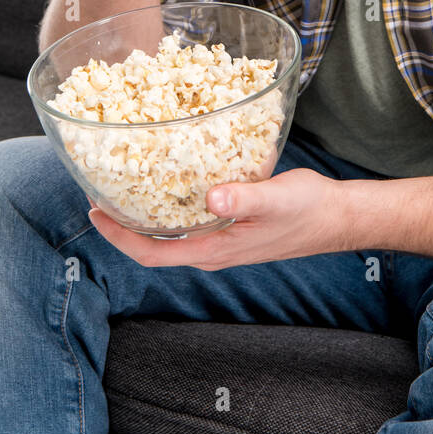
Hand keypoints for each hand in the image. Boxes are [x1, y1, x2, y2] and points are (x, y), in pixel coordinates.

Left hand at [86, 167, 351, 269]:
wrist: (337, 217)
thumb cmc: (309, 210)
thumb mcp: (276, 199)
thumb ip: (244, 198)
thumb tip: (212, 198)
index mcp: (215, 251)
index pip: (153, 253)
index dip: (119, 237)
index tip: (94, 213)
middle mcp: (211, 249)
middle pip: (154, 245)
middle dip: (122, 223)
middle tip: (98, 191)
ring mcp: (220, 239)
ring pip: (170, 232)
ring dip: (143, 213)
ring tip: (122, 183)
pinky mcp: (229, 225)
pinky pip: (188, 220)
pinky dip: (169, 203)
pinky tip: (166, 179)